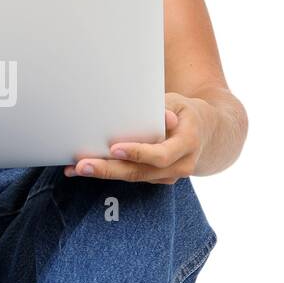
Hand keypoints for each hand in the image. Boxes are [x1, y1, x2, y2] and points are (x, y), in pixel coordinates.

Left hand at [63, 93, 208, 184]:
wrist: (208, 134)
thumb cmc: (186, 113)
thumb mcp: (179, 103)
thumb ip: (166, 109)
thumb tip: (161, 117)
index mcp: (188, 143)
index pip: (161, 154)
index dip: (138, 153)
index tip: (114, 149)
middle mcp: (181, 165)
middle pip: (141, 172)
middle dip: (109, 170)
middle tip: (82, 166)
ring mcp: (169, 176)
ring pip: (133, 178)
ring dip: (103, 173)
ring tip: (74, 168)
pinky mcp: (157, 179)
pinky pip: (132, 178)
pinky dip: (108, 173)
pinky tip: (83, 169)